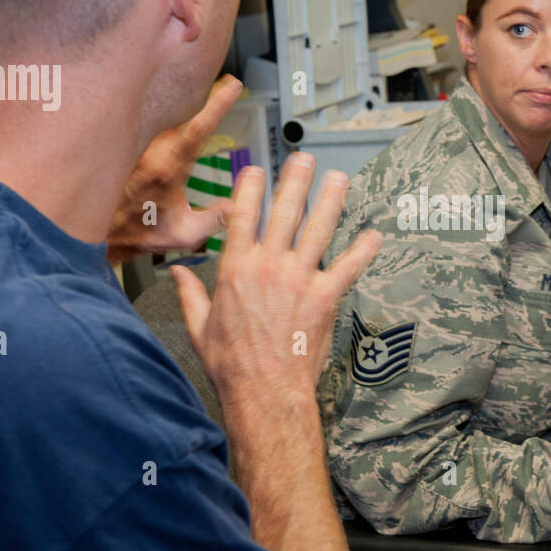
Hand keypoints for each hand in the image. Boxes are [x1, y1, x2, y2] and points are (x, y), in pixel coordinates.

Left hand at [105, 74, 242, 264]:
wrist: (89, 235)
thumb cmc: (137, 234)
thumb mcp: (183, 235)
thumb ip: (213, 219)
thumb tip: (237, 206)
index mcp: (168, 169)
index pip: (198, 129)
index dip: (217, 104)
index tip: (232, 85)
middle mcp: (148, 150)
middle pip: (175, 105)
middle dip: (195, 86)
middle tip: (214, 72)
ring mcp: (130, 142)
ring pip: (153, 105)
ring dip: (170, 91)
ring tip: (189, 77)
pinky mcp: (114, 139)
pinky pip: (135, 113)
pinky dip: (148, 102)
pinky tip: (155, 92)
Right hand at [171, 152, 382, 442]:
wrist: (263, 392)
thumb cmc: (230, 364)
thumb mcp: (198, 327)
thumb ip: (190, 294)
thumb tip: (175, 273)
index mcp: (236, 268)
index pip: (243, 215)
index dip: (250, 188)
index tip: (257, 169)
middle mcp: (269, 266)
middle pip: (286, 211)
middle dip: (296, 180)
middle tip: (305, 158)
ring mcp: (299, 279)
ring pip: (319, 229)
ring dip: (332, 200)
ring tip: (339, 179)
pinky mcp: (325, 297)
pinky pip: (348, 266)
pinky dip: (363, 250)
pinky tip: (374, 235)